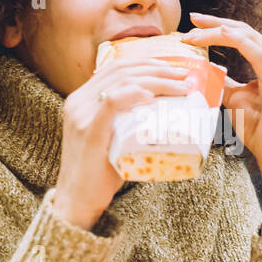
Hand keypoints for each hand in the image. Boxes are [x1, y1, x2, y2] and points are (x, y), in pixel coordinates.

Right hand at [53, 57, 191, 228]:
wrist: (78, 199)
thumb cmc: (99, 171)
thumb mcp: (108, 137)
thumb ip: (122, 121)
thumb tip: (158, 112)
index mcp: (81, 99)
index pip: (115, 67)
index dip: (145, 63)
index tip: (170, 68)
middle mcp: (78, 102)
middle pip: (121, 71)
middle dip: (157, 69)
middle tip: (182, 76)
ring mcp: (81, 115)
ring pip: (121, 82)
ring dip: (155, 80)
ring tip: (179, 86)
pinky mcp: (89, 131)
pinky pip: (111, 103)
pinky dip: (133, 94)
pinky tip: (151, 96)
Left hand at [182, 12, 261, 179]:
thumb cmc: (260, 132)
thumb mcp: (236, 100)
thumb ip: (225, 83)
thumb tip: (206, 71)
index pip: (244, 37)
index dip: (219, 28)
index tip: (194, 26)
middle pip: (245, 31)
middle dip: (214, 24)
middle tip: (190, 20)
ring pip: (247, 37)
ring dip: (217, 32)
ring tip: (193, 34)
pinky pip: (256, 52)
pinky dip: (236, 40)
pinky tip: (219, 33)